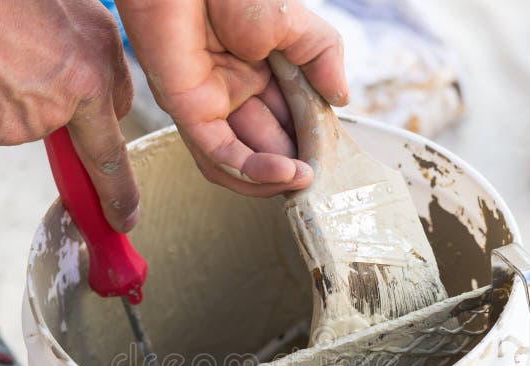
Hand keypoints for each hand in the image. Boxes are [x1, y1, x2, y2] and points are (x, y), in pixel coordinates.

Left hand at [0, 0, 138, 231]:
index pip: (108, 157)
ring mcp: (87, 17)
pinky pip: (79, 40)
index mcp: (88, 89)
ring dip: (76, 86)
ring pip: (100, 70)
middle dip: (91, 124)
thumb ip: (45, 132)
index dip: (115, 195)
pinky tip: (22, 53)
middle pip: (115, 106)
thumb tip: (54, 121)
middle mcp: (99, 49)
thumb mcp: (2, 128)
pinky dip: (58, 53)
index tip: (122, 218)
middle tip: (60, 137)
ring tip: (27, 82)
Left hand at [116, 0, 347, 195]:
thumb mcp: (294, 22)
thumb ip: (321, 58)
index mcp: (259, 69)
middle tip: (320, 172)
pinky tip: (284, 172)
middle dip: (296, 160)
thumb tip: (341, 99)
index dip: (311, 138)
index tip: (333, 154)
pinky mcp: (188, 110)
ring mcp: (209, 103)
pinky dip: (252, 169)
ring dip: (273, 178)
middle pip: (268, 143)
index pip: (290, 117)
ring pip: (241, 160)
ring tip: (303, 179)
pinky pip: (219, 153)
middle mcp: (233, 91)